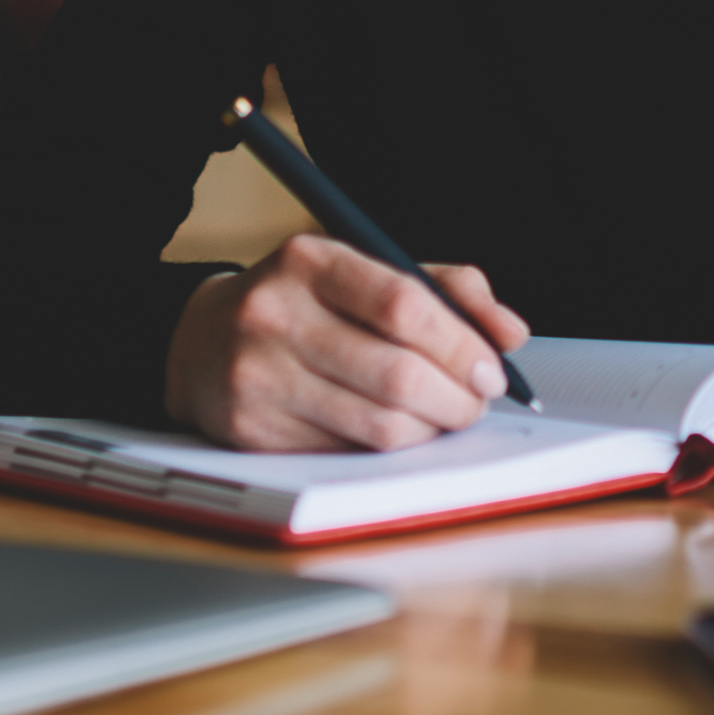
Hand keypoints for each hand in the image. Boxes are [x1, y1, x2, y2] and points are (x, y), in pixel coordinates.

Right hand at [164, 233, 532, 451]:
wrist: (201, 341)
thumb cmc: (307, 305)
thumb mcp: (367, 272)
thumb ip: (448, 291)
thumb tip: (512, 333)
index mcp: (310, 260)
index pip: (404, 303)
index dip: (462, 344)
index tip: (492, 368)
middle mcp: (275, 315)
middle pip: (397, 374)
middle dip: (457, 398)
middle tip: (476, 403)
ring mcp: (258, 376)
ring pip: (378, 425)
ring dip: (430, 429)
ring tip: (442, 417)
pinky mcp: (251, 431)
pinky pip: (347, 454)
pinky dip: (388, 450)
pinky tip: (394, 431)